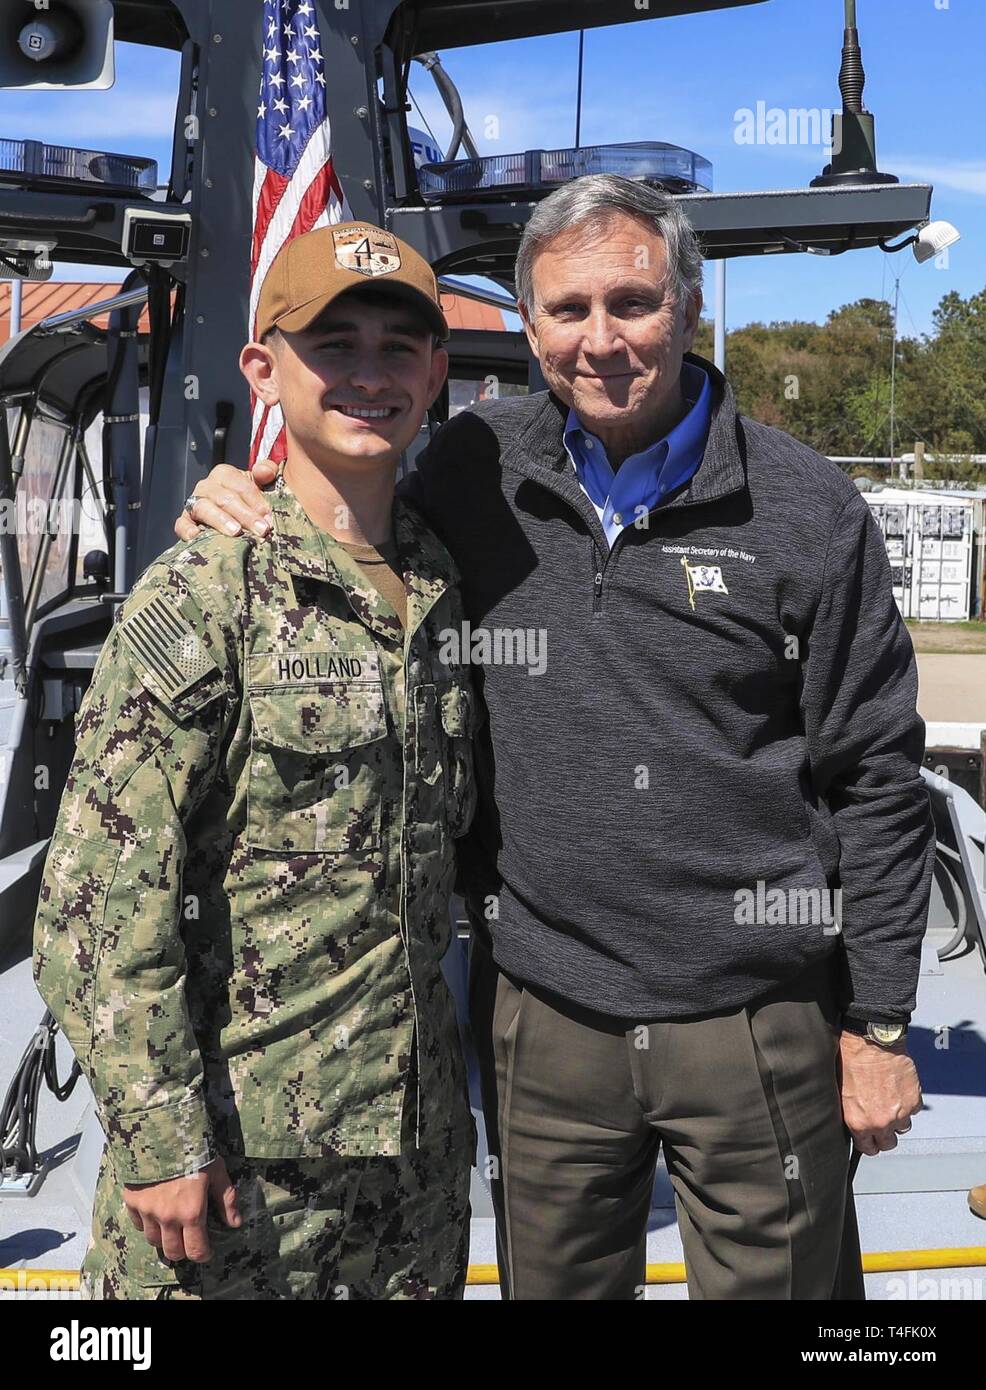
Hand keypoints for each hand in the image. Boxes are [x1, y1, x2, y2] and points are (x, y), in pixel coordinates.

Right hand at [123, 1156, 241, 1262]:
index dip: (203, 1254)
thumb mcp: (217, 1171)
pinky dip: (147, 1222)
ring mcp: (147, 1211)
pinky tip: (155, 1210)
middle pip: (173, 1252)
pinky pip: (138, 1223)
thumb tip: (235, 1223)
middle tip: (189, 1238)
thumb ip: (225, 1199)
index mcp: (192, 1212)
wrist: (162, 1128)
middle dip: (183, 1249)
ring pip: (153, 1240)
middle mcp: (168, 1217)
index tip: (207, 1249)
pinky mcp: (131, 1201)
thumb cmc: (195, 1148)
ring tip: (172, 1224)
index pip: (196, 1250)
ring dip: (164, 1237)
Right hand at [174, 460, 277, 541]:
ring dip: (221, 520)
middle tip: (261, 530)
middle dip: (245, 515)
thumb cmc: (250, 501)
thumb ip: (267, 472)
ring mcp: (194, 503)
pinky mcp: (185, 521)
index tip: (268, 516)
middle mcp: (207, 486)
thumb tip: (263, 470)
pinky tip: (196, 536)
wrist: (235, 519)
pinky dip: (187, 529)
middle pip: (224, 498)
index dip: (256, 500)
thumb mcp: (261, 484)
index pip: (239, 484)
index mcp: (224, 474)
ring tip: (235, 532)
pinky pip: (181, 523)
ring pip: (204, 508)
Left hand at [837, 1032, 921, 1156]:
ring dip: (897, 1119)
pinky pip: (913, 1111)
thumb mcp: (841, 1092)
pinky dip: (907, 1104)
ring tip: (889, 1102)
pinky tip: (898, 1091)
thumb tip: (854, 1124)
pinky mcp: (914, 1101)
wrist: (871, 1041)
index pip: (868, 1148)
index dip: (868, 1143)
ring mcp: (900, 1113)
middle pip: (888, 1143)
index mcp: (859, 1122)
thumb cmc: (852, 1060)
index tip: (869, 1138)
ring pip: (903, 1128)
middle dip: (884, 1135)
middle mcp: (881, 1122)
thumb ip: (851, 1114)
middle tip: (880, 1121)